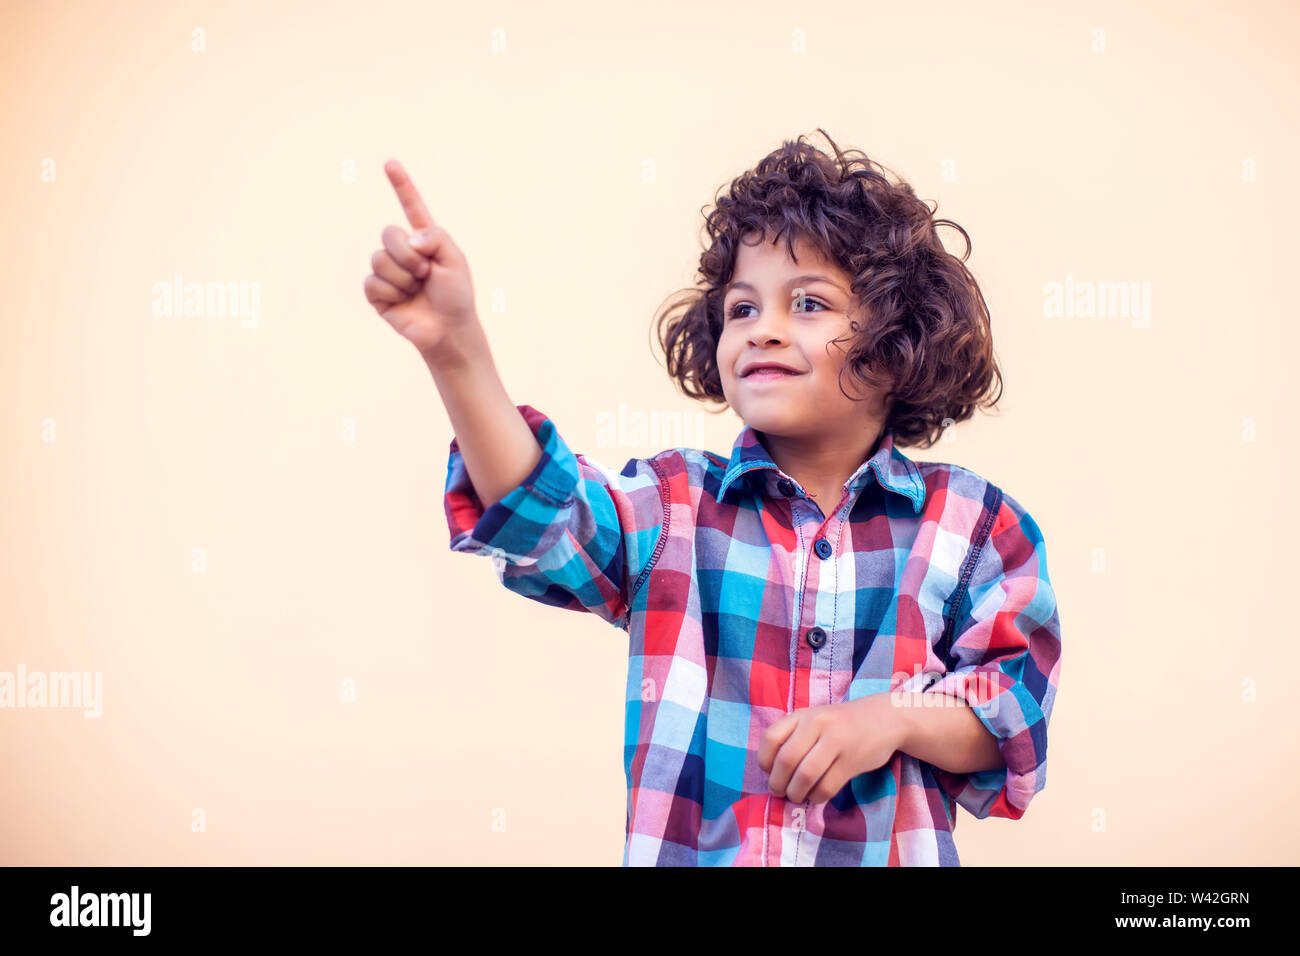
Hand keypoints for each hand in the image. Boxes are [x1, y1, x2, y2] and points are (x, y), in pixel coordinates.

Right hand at [364, 159, 478, 357]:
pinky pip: (372, 282)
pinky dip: (391, 292)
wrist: (448, 330)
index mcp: (424, 239)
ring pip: (379, 258)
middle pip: (388, 233)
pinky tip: (402, 301)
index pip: (411, 206)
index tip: (390, 163)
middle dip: (407, 255)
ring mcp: (388, 271)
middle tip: (424, 274)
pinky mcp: (377, 292)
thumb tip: (410, 237)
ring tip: (416, 290)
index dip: (401, 185)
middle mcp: (403, 251)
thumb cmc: (456, 296)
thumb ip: (437, 238)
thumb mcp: (456, 261)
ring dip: (402, 277)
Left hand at [757, 696, 903, 804]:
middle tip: (779, 792)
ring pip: (805, 776)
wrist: (885, 718)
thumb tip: (771, 772)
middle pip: (786, 760)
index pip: (771, 738)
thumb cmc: (841, 723)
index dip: (764, 761)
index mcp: (802, 715)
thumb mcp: (814, 719)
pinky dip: (816, 797)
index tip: (769, 772)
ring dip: (795, 793)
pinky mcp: (852, 761)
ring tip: (796, 796)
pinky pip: (827, 786)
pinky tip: (815, 796)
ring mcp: (836, 742)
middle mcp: (817, 725)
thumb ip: (794, 737)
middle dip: (777, 783)